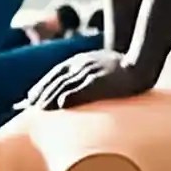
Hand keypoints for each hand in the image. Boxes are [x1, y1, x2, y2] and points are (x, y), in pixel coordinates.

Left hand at [22, 50, 155, 109]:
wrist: (142, 65)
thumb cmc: (121, 69)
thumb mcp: (99, 67)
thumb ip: (84, 77)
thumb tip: (69, 94)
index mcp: (81, 60)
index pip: (56, 73)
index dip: (42, 85)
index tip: (30, 97)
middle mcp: (83, 64)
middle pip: (57, 79)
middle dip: (42, 93)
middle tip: (28, 107)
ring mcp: (91, 71)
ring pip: (66, 84)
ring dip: (51, 97)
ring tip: (39, 110)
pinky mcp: (101, 80)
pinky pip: (83, 88)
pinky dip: (71, 95)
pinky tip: (61, 104)